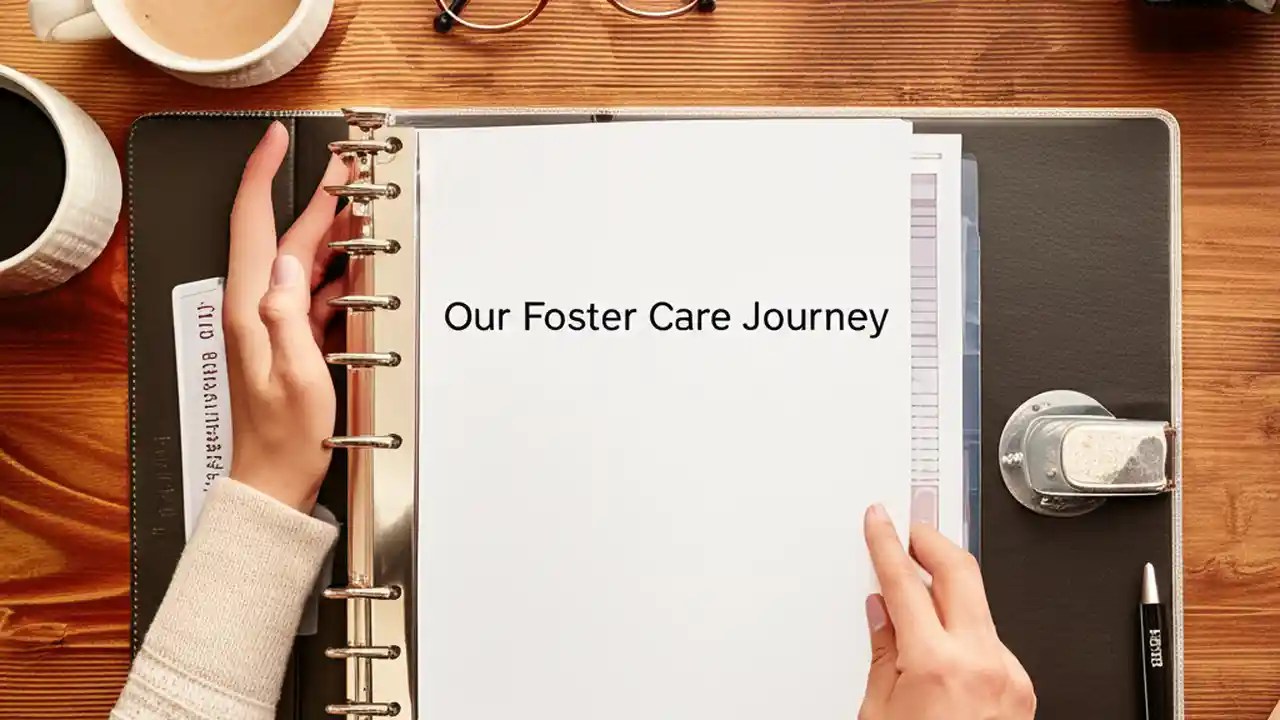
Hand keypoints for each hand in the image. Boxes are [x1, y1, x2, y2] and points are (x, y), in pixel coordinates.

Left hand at [223, 121, 350, 511]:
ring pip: (299, 259)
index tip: (277, 141)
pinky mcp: (289, 337)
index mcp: (250, 308)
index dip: (262, 174)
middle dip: (315, 196)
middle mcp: (255, 307)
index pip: (251, 224)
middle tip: (347, 170)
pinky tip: (357, 266)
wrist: (274, 478)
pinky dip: (336, 271)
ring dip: (330, 232)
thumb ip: (287, 313)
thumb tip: (289, 259)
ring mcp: (272, 322)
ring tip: (361, 211)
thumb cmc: (284, 436)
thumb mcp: (293, 375)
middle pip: (282, 234)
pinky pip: (312, 289)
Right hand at [860, 505, 1035, 719]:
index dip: (888, 543)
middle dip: (934, 542)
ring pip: (980, 607)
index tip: (881, 520)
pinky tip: (945, 648)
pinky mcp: (1023, 689)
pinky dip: (966, 634)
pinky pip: (991, 642)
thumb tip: (882, 609)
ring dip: (951, 593)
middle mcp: (983, 663)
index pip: (906, 582)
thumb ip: (883, 653)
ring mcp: (1010, 675)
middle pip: (962, 572)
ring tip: (920, 596)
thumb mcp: (879, 714)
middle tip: (912, 530)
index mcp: (937, 666)